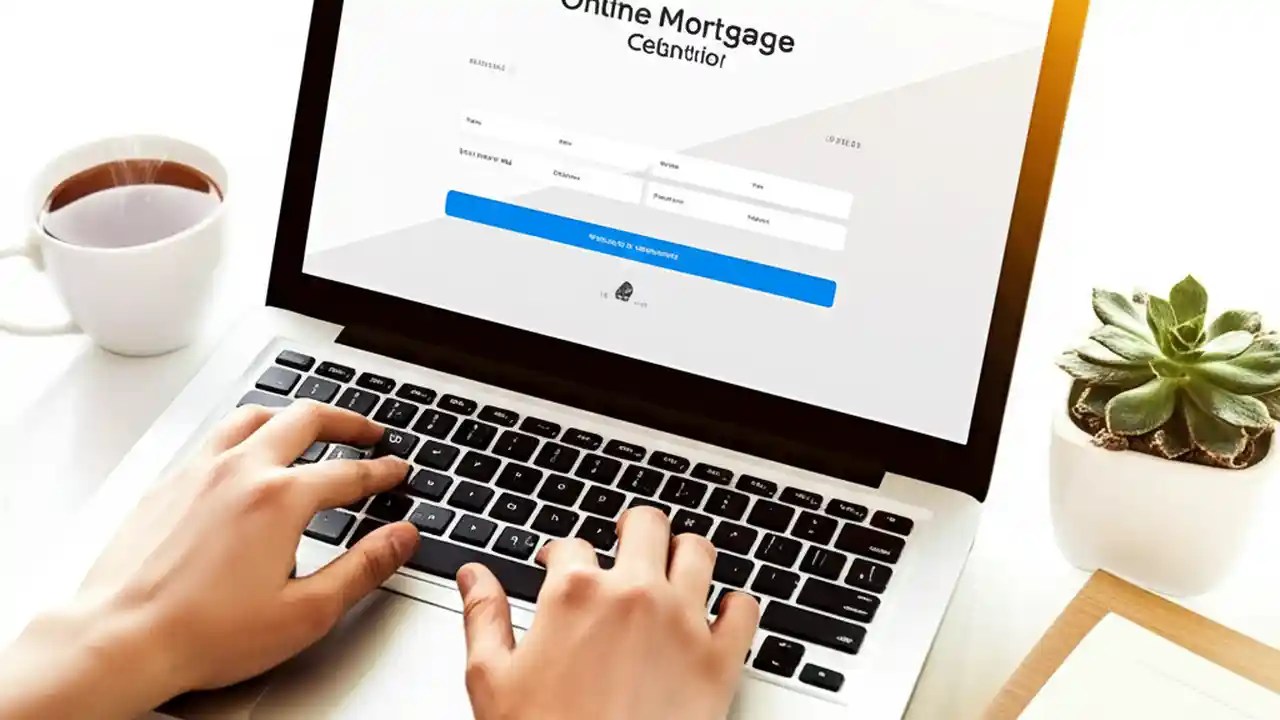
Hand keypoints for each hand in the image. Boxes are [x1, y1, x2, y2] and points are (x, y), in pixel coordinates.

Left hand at [0, 401, 419, 719]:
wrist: (121, 640)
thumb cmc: (204, 633)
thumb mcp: (306, 612)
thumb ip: (363, 568)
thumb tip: (401, 539)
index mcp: (280, 498)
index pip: (349, 473)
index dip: (382, 471)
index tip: (396, 470)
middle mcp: (239, 472)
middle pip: (305, 419)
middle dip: (345, 421)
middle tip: (366, 430)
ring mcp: (197, 472)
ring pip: (253, 417)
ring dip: (289, 415)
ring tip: (307, 425)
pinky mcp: (166, 485)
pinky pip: (212, 440)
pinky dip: (242, 435)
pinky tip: (242, 456)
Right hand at [458, 507, 760, 719]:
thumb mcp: (491, 680)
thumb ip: (483, 616)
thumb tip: (474, 575)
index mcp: (574, 593)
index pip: (571, 543)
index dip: (560, 553)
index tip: (560, 565)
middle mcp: (633, 595)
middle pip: (646, 524)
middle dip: (632, 529)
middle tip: (626, 542)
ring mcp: (682, 623)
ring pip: (699, 552)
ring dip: (684, 553)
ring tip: (672, 566)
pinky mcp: (719, 659)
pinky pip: (745, 609)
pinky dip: (735, 606)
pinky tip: (718, 614)